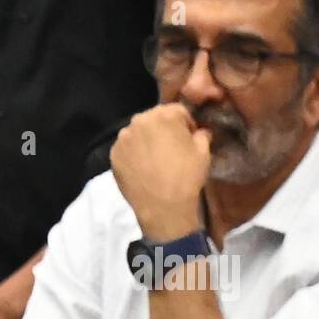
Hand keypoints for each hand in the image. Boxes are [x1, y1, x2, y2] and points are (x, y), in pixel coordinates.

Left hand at [110, 104, 209, 240]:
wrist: (163, 207)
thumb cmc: (187, 178)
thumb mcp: (204, 154)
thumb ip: (203, 135)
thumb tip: (200, 131)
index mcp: (164, 115)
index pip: (179, 110)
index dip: (187, 124)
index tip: (190, 139)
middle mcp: (140, 120)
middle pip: (155, 118)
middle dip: (164, 130)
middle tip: (173, 151)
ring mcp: (123, 137)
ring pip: (139, 132)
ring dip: (148, 141)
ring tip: (156, 161)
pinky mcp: (114, 153)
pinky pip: (128, 148)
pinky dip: (135, 154)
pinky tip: (144, 169)